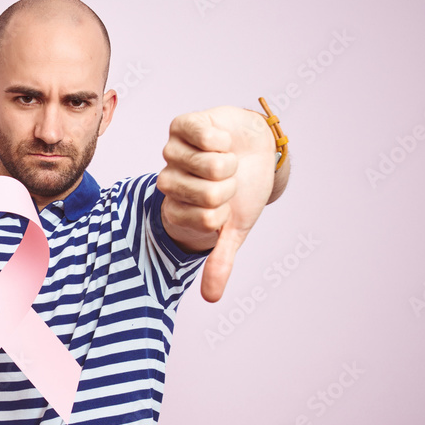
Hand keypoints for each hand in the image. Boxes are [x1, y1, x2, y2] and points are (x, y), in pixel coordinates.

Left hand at [158, 106, 276, 302]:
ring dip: (228, 162)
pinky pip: (203, 136)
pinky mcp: (182, 126)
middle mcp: (168, 182)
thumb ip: (220, 260)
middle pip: (208, 194)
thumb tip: (210, 298)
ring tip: (226, 159)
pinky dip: (223, 140)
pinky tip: (222, 140)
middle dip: (230, 186)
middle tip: (228, 178)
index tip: (226, 205)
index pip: (206, 220)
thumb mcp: (234, 228)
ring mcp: (172, 153)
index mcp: (176, 209)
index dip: (227, 210)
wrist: (256, 150)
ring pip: (208, 166)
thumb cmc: (243, 189)